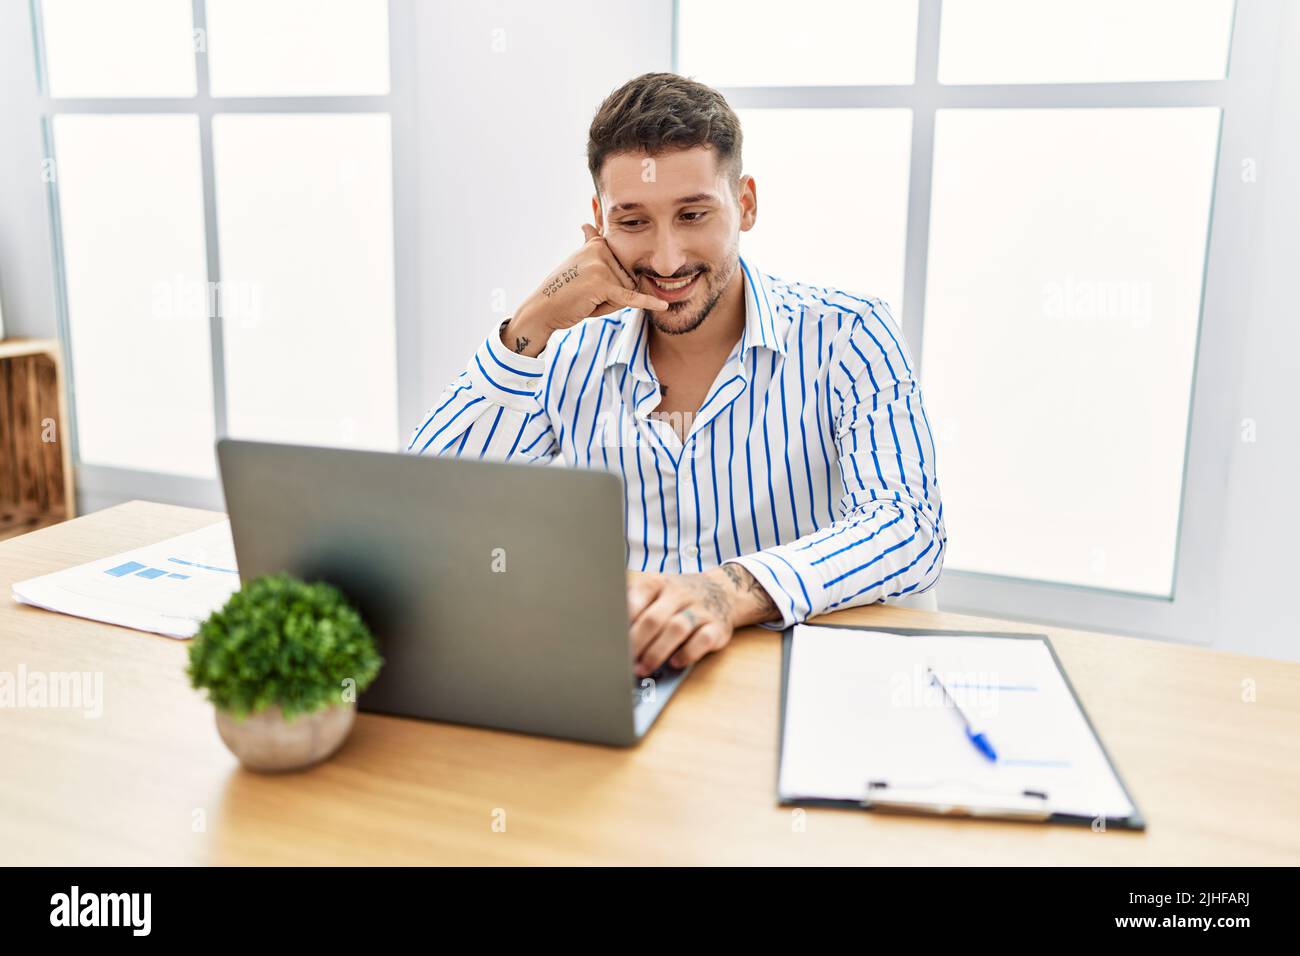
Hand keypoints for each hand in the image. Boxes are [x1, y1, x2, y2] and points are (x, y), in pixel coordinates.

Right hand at [502, 225, 668, 356]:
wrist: (543, 308)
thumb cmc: (564, 288)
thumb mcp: (579, 261)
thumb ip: (589, 243)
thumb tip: (586, 223)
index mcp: (598, 242)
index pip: (625, 268)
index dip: (613, 286)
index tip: (588, 286)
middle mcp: (600, 249)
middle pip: (628, 281)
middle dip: (612, 297)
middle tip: (586, 296)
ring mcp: (601, 265)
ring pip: (626, 294)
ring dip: (609, 306)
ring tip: (586, 301)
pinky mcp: (602, 284)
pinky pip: (629, 297)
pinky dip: (646, 303)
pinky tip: (662, 306)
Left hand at [626, 564, 781, 675]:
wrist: (723, 590)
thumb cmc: (678, 597)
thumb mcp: (655, 591)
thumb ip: (633, 607)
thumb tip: (608, 633)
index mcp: (657, 583)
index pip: (635, 602)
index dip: (622, 626)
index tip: (611, 644)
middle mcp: (679, 594)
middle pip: (653, 619)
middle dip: (636, 644)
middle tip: (624, 663)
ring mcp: (700, 610)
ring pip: (677, 629)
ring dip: (657, 652)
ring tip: (644, 669)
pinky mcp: (717, 627)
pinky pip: (703, 640)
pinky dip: (688, 653)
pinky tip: (675, 663)